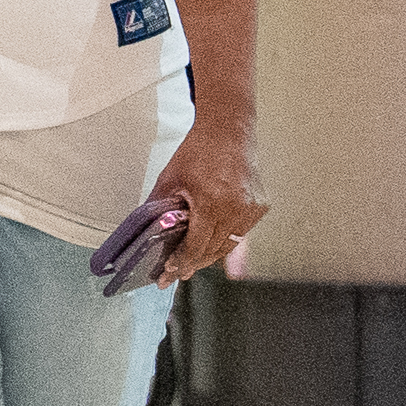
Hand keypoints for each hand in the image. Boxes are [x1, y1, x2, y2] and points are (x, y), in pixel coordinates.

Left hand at [140, 114, 265, 285]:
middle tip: (176, 275)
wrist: (228, 131)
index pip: (196, 245)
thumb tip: (145, 233)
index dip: (182, 262)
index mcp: (212, 202)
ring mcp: (252, 209)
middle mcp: (237, 208)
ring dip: (210, 257)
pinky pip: (241, 234)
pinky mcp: (260, 206)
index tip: (170, 273)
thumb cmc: (198, 151)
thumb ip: (158, 208)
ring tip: (191, 265)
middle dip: (193, 264)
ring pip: (229, 246)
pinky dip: (225, 242)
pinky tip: (211, 249)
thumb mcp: (170, 180)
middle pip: (213, 250)